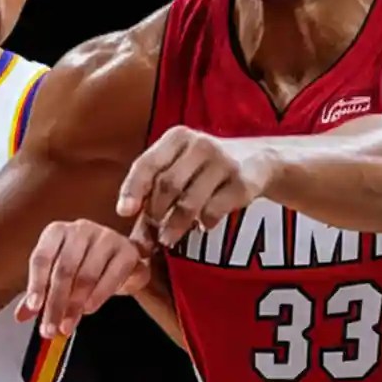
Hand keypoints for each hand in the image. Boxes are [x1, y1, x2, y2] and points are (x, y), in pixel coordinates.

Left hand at [15, 219, 153, 337]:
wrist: (120, 260)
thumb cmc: (82, 265)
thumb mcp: (58, 276)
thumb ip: (40, 294)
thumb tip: (21, 316)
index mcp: (57, 231)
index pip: (42, 258)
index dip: (36, 285)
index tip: (33, 308)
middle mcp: (80, 229)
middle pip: (64, 269)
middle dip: (55, 304)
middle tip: (50, 329)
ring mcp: (105, 237)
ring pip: (86, 275)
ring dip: (75, 305)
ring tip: (67, 325)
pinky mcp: (127, 250)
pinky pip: (111, 277)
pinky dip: (98, 296)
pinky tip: (88, 310)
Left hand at [116, 126, 275, 246]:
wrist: (257, 159)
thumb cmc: (205, 168)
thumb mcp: (179, 171)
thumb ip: (153, 200)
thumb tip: (136, 244)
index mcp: (177, 137)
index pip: (147, 163)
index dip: (132, 189)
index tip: (123, 212)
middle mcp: (200, 144)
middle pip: (167, 185)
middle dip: (156, 213)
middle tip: (155, 230)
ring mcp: (224, 162)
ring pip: (189, 202)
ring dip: (176, 226)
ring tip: (170, 238)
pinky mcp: (243, 182)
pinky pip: (214, 211)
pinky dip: (204, 223)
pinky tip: (204, 225)